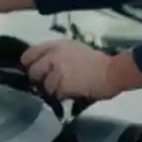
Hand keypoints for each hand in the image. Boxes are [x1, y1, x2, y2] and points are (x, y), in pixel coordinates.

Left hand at [21, 39, 141, 100]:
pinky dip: (62, 96)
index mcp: (56, 45)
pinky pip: (55, 94)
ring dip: (53, 90)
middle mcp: (53, 56)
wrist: (111, 71)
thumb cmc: (97, 61)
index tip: (34, 70)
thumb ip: (57, 55)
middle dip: (40, 79)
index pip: (30, 54)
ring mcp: (56, 71)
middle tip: (50, 83)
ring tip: (66, 88)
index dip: (29, 64)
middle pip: (33, 72)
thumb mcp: (74, 49)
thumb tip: (45, 65)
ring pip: (44, 86)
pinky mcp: (62, 85)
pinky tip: (72, 92)